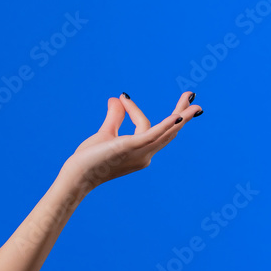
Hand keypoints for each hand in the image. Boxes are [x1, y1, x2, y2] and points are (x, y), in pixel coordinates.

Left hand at [61, 91, 202, 192]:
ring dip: (181, 116)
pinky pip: (152, 135)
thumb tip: (117, 98)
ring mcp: (140, 153)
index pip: (147, 126)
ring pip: (167, 133)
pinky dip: (166, 126)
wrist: (78, 175)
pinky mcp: (131, 148)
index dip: (135, 110)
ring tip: (192, 102)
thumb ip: (114, 117)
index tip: (122, 96)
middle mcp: (145, 154)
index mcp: (140, 152)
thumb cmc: (90, 158)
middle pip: (169, 131)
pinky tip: (177, 117)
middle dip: (182, 113)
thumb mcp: (105, 133)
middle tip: (191, 96)